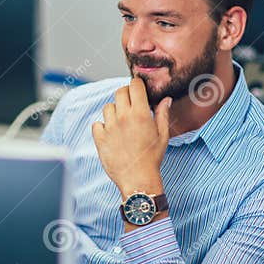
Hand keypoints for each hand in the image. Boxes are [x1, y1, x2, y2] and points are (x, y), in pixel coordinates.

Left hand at [91, 76, 171, 198]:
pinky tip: (111, 133)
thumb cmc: (152, 158)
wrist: (137, 179)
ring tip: (122, 122)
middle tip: (131, 105)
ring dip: (114, 110)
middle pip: (119, 92)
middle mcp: (123, 117)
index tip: (139, 90)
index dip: (137, 85)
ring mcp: (110, 127)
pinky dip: (103, 126)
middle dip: (126, 95)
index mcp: (140, 113)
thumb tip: (166, 99)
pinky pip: (97, 123)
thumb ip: (163, 114)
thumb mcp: (163, 135)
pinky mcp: (99, 138)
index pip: (134, 85)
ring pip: (108, 107)